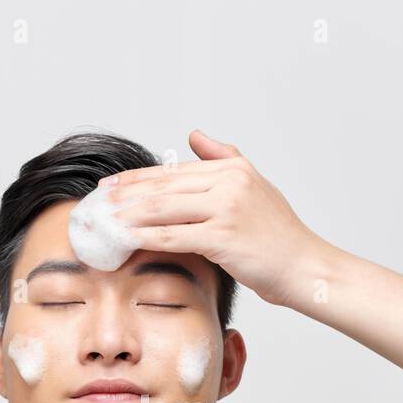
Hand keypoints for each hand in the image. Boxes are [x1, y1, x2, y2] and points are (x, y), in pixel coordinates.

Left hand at [101, 129, 328, 307]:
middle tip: (96, 201)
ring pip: (164, 208)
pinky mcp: (224, 237)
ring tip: (104, 221)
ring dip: (128, 215)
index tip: (110, 185)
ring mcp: (227, 209)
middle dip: (125, 194)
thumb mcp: (256, 186)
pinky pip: (174, 236)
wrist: (306, 267)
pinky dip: (146, 238)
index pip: (174, 171)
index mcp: (234, 168)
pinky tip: (126, 240)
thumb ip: (224, 157)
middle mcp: (230, 182)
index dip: (137, 178)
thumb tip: (194, 134)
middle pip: (164, 187)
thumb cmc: (280, 236)